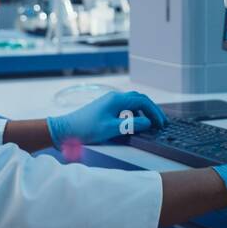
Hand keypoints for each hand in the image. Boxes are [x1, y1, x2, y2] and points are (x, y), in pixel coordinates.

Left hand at [46, 91, 167, 144]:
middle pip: (139, 99)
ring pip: (132, 103)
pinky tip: (134, 124)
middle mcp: (114, 98)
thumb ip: (131, 125)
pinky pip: (125, 108)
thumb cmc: (85, 129)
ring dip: (143, 112)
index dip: (155, 112)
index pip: (143, 101)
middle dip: (152, 110)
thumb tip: (147, 122)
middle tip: (160, 122)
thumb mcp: (111, 128)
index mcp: (117, 99)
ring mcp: (109, 102)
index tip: (161, 123)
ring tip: (150, 124)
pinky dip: (134, 114)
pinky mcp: (105, 108)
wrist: (64, 129)